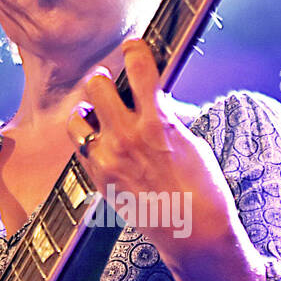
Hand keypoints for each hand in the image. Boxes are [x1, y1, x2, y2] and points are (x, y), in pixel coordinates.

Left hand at [65, 38, 238, 264]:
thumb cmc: (203, 188)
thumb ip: (166, 117)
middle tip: (113, 85)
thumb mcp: (190, 141)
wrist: (195, 233)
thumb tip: (154, 98)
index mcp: (157, 121)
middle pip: (96, 84)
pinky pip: (81, 149)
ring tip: (101, 117)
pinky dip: (90, 142)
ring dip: (89, 111)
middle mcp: (127, 137)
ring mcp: (109, 160)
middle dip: (105, 80)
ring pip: (77, 117)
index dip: (135, 49)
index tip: (134, 47)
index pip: (138, 66)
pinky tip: (104, 145)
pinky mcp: (100, 180)